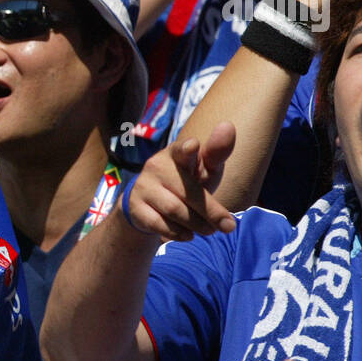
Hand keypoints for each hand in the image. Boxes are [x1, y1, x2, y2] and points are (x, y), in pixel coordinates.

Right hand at [124, 121, 236, 241]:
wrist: (147, 202)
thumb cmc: (186, 182)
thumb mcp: (204, 168)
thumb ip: (217, 153)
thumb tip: (228, 125)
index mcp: (177, 153)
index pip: (182, 150)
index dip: (187, 149)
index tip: (192, 147)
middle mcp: (156, 166)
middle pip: (188, 193)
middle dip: (210, 212)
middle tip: (228, 226)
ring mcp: (143, 186)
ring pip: (175, 211)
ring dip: (197, 225)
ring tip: (208, 230)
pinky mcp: (133, 206)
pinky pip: (159, 224)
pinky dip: (178, 233)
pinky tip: (187, 235)